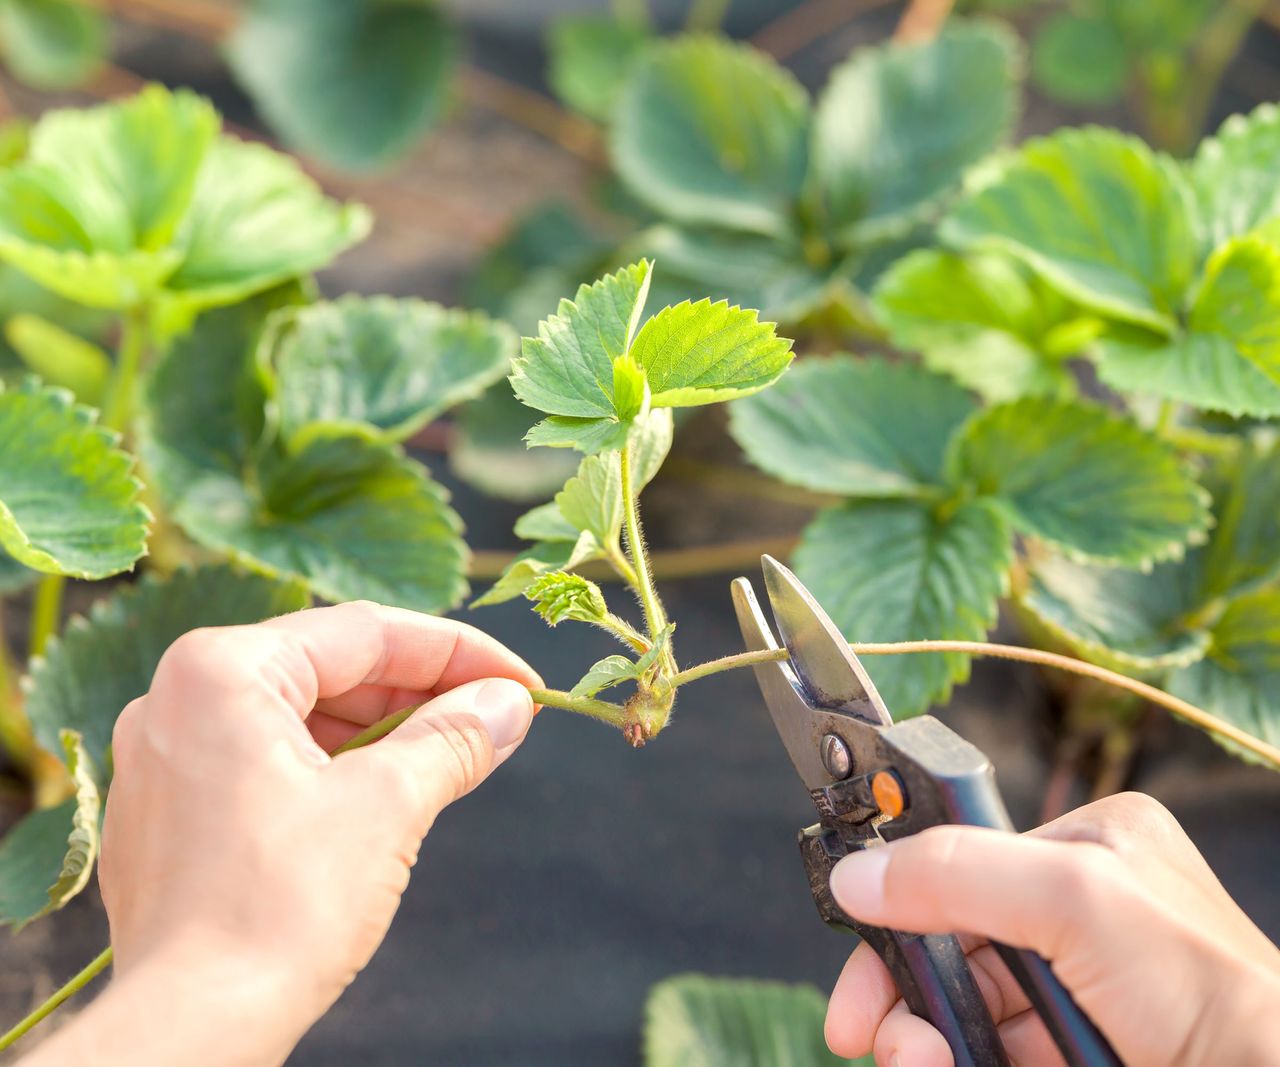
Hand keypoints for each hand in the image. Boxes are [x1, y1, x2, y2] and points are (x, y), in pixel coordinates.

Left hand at [22, 601, 539, 1066]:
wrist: (190, 1031)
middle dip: (424, 694)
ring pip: (303, 716)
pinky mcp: (171, 812)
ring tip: (460, 755)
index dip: (460, 652)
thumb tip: (509, 704)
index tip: (523, 680)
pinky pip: (270, 759)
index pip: (366, 633)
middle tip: (501, 717)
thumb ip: (454, 737)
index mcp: (221, 670)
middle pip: (332, 669)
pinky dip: (337, 767)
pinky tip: (395, 789)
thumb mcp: (389, 804)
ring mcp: (166, 757)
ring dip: (387, 732)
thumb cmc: (278, 909)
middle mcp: (178, 698)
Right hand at [825, 792, 1279, 1066]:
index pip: (955, 860)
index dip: (894, 908)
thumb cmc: (1217, 997)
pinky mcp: (1079, 1044)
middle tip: (870, 1036)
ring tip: (917, 1064)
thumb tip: (860, 874)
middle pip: (949, 940)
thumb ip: (959, 874)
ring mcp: (1080, 984)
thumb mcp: (1077, 900)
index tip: (855, 959)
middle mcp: (1079, 906)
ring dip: (924, 1038)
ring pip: (965, 1005)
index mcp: (1088, 842)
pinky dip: (960, 1060)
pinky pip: (993, 1049)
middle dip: (904, 991)